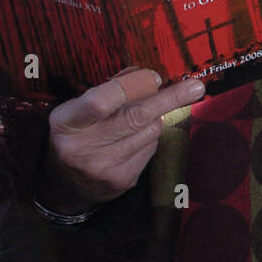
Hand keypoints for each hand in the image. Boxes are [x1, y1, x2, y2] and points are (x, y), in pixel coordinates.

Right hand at [40, 68, 204, 212]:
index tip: (155, 77)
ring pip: (149, 131)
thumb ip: (110, 92)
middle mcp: (81, 147)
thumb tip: (150, 79)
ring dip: (154, 119)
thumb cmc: (78, 134)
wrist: (65, 185)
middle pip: (135, 117)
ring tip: (138, 120)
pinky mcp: (122, 180)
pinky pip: (151, 148)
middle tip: (196, 87)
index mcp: (66, 122)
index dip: (132, 86)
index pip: (101, 101)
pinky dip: (150, 138)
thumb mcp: (79, 110)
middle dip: (169, 99)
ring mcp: (102, 167)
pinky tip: (134, 139)